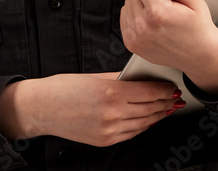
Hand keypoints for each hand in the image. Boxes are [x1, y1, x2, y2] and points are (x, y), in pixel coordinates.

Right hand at [0, 72, 183, 145]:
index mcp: (111, 92)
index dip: (164, 89)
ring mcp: (109, 130)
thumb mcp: (94, 76)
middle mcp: (112, 113)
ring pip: (144, 123)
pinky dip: (143, 125)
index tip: (172, 86)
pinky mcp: (104, 140)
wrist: (41, 108)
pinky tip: (149, 119)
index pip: (149, 91)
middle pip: (150, 108)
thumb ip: (119, 79)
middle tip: (176, 97)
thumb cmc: (63, 88)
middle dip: (166, 102)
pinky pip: (131, 133)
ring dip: (158, 115)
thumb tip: (140, 79)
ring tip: (167, 108)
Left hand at [119, 0, 217, 95]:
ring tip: (161, 16)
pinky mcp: (131, 43)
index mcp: (158, 12)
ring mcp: (135, 37)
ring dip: (141, 4)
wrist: (199, 55)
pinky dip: (136, 16)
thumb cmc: (198, 26)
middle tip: (166, 5)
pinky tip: (152, 23)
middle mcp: (143, 26)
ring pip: (126, 2)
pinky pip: (124, 16)